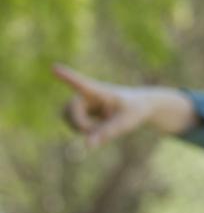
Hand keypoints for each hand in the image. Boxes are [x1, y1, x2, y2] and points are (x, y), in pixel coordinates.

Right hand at [54, 64, 195, 144]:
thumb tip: (88, 145)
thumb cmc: (134, 110)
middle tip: (97, 132)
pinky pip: (72, 122)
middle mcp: (87, 94)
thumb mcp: (124, 123)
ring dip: (80, 127)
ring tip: (100, 128)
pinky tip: (96, 128)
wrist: (140, 106)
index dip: (66, 77)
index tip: (54, 67)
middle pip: (70, 110)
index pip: (81, 83)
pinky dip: (81, 129)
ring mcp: (83, 102)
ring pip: (68, 117)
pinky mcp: (82, 110)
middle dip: (81, 124)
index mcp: (99, 91)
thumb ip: (107, 133)